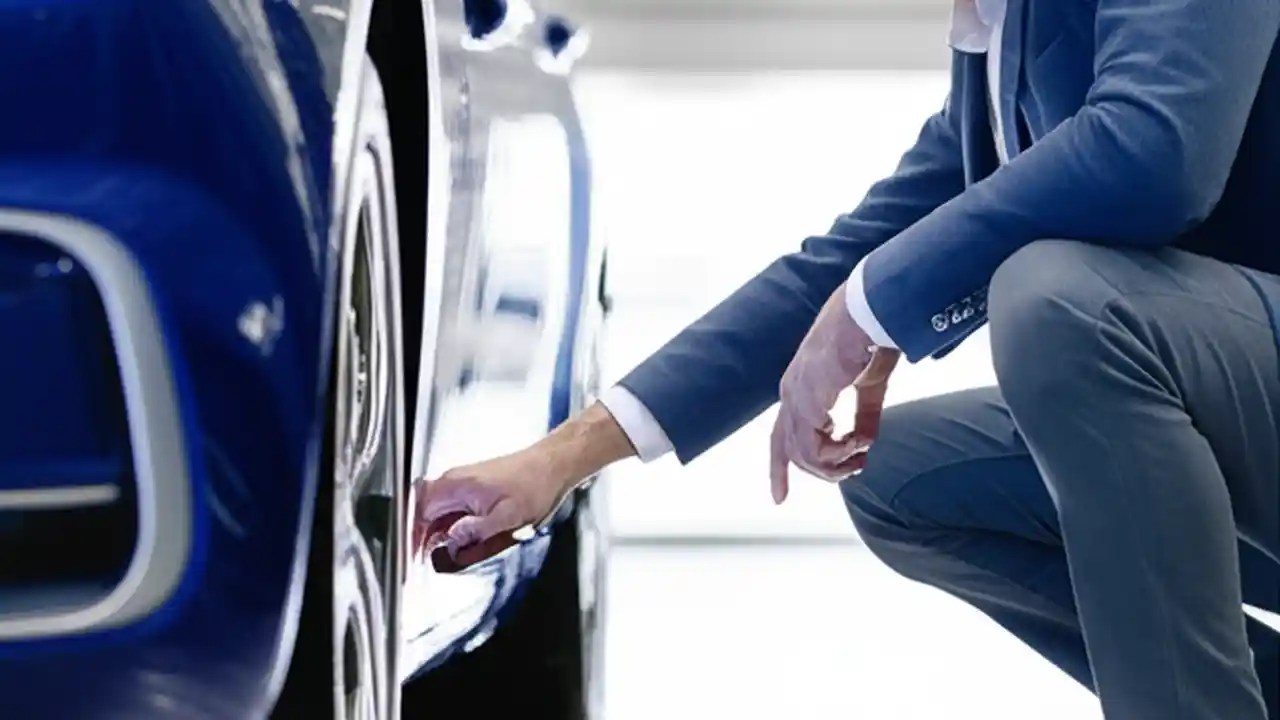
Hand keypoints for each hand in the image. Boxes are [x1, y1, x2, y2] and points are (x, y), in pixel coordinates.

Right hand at [412, 450, 572, 570]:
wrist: (551, 465)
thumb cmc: (534, 486)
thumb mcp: (507, 517)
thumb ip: (475, 531)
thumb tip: (450, 542)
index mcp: (457, 485)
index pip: (419, 511)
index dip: (414, 535)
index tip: (416, 554)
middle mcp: (454, 479)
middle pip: (423, 509)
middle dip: (422, 534)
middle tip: (428, 557)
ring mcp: (462, 480)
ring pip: (435, 507)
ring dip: (435, 529)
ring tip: (443, 551)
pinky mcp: (472, 483)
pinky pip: (450, 504)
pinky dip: (448, 521)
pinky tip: (459, 536)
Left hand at [769, 283, 900, 502]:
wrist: (872, 312)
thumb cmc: (870, 340)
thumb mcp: (868, 385)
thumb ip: (864, 416)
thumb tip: (864, 444)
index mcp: (799, 387)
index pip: (780, 436)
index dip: (779, 469)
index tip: (779, 498)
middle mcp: (791, 392)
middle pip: (790, 451)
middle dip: (824, 471)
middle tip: (856, 467)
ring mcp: (796, 394)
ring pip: (803, 454)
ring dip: (836, 464)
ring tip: (861, 453)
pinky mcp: (809, 397)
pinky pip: (816, 445)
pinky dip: (839, 452)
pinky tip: (858, 443)